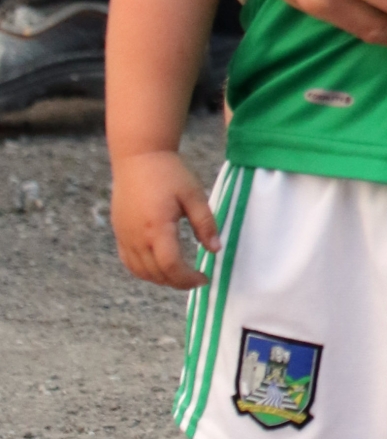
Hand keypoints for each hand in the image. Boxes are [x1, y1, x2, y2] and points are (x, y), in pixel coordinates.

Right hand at [111, 152, 219, 289]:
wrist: (138, 156)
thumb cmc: (169, 172)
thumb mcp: (194, 195)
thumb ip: (205, 224)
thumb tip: (215, 250)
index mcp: (157, 227)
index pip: (171, 266)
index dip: (188, 279)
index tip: (204, 278)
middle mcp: (137, 236)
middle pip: (155, 273)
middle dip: (177, 282)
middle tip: (196, 279)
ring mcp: (124, 235)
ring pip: (140, 271)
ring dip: (161, 279)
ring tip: (180, 275)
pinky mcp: (119, 231)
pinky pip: (129, 261)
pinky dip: (144, 271)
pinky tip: (159, 267)